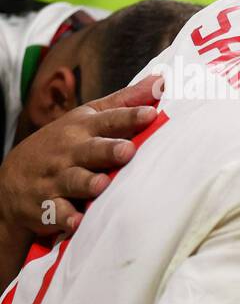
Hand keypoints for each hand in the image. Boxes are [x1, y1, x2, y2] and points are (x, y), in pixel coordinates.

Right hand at [0, 75, 160, 236]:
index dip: (128, 117)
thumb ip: (124, 102)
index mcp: (82, 129)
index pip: (108, 121)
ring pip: (74, 181)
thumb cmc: (65, 144)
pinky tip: (77, 222)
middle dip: (108, 150)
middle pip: (91, 150)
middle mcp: (69, 152)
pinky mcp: (47, 206)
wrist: (14, 179)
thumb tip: (161, 80)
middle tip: (127, 151)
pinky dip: (66, 218)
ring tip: (103, 184)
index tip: (150, 114)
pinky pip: (57, 213)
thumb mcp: (89, 117)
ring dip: (87, 183)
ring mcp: (56, 179)